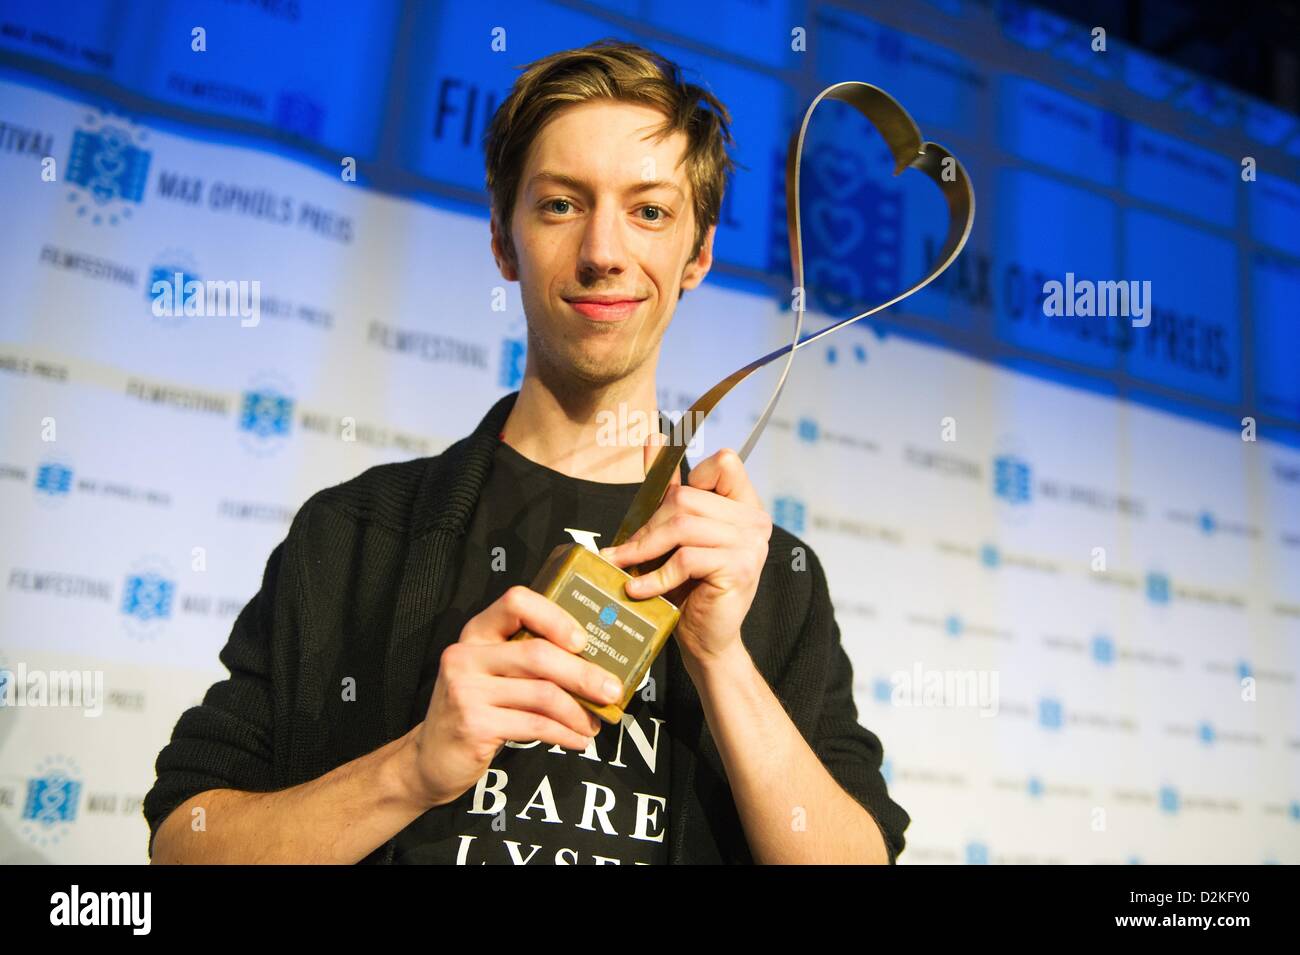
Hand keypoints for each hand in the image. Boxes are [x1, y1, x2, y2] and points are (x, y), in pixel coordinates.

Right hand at [407, 585, 625, 808]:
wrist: (431, 759)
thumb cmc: (477, 710)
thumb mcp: (495, 674)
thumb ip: (529, 660)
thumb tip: (595, 665)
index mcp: (476, 632)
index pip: (516, 601)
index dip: (555, 617)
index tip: (583, 640)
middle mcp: (466, 655)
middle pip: (538, 654)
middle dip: (584, 674)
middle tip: (612, 690)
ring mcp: (466, 690)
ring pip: (542, 693)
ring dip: (578, 711)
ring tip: (594, 724)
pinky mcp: (473, 724)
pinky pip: (534, 725)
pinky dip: (564, 733)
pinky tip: (577, 740)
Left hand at [599, 434, 771, 667]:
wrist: (707, 639)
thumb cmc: (690, 586)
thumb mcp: (676, 533)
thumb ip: (668, 487)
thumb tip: (653, 437)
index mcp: (745, 504)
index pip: (724, 462)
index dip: (692, 478)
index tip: (669, 504)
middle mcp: (755, 520)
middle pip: (689, 497)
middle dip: (649, 524)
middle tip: (624, 551)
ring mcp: (751, 544)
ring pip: (684, 525)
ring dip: (645, 548)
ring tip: (623, 566)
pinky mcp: (739, 568)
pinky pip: (686, 558)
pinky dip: (656, 575)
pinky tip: (639, 589)